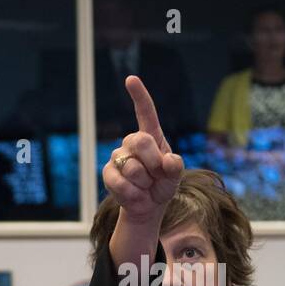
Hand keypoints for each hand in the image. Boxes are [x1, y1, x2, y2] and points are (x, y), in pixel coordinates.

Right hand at [102, 76, 184, 226]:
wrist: (147, 206)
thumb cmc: (163, 185)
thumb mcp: (176, 176)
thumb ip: (176, 167)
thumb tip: (168, 161)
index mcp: (151, 136)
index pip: (145, 112)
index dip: (139, 96)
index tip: (131, 79)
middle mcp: (132, 143)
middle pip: (140, 141)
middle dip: (153, 162)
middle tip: (157, 175)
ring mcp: (118, 157)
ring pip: (131, 166)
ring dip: (144, 182)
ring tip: (146, 186)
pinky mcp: (108, 174)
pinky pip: (119, 182)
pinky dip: (132, 192)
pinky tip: (136, 195)